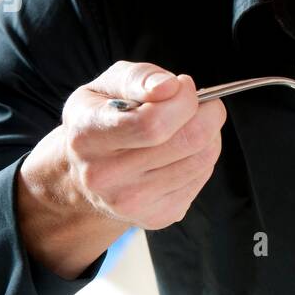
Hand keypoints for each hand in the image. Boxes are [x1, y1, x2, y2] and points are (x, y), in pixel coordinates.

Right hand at [60, 60, 226, 229]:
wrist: (84, 175)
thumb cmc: (102, 118)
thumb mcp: (106, 86)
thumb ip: (138, 77)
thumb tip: (170, 86)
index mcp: (87, 136)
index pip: (152, 123)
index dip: (182, 100)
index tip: (182, 86)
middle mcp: (105, 176)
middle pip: (188, 140)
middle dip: (208, 113)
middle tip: (203, 104)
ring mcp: (132, 202)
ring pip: (202, 158)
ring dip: (210, 134)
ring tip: (191, 125)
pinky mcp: (156, 217)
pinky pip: (202, 177)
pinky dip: (202, 157)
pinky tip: (182, 151)